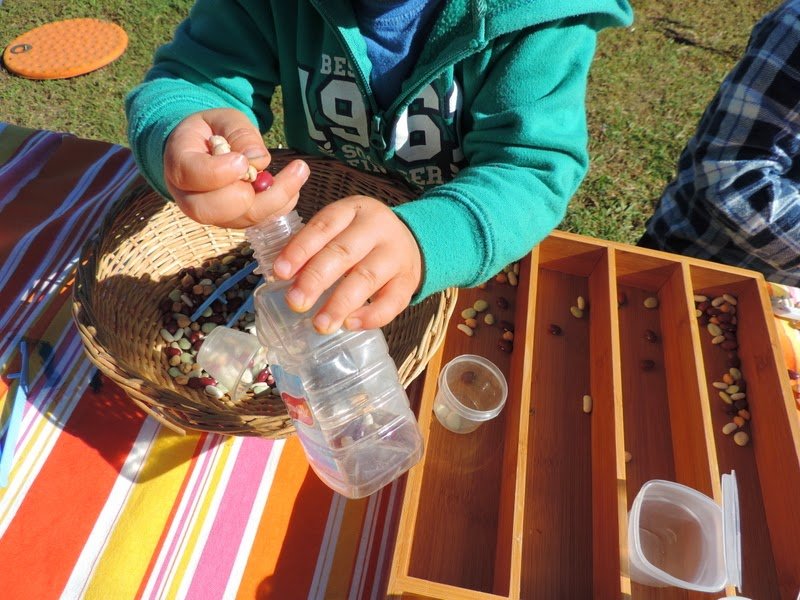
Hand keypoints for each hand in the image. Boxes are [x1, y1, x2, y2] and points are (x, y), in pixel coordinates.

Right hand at [163, 108, 309, 227]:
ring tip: (300, 170)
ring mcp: (213, 215)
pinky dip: (281, 204)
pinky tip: (293, 184)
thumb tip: (257, 160)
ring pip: (245, 218)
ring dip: (276, 197)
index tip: (241, 160)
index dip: (220, 172)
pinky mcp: (234, 221)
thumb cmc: (211, 131)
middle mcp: (190, 198)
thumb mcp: (223, 118)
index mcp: (179, 166)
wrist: (203, 150)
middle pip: (219, 208)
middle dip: (254, 192)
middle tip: (278, 167)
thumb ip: (238, 134)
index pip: (192, 176)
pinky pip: (260, 221)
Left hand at [272, 196, 422, 331]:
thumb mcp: (339, 230)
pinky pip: (392, 301)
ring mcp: (396, 254)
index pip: (323, 226)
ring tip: (320, 324)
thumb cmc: (360, 240)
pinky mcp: (409, 279)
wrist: (408, 242)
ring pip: (367, 278)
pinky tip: (350, 325)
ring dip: (340, 303)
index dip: (300, 249)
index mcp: (353, 210)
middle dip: (316, 279)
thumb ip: (314, 247)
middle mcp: (378, 227)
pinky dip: (371, 315)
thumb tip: (282, 276)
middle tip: (295, 303)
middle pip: (344, 252)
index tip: (280, 273)